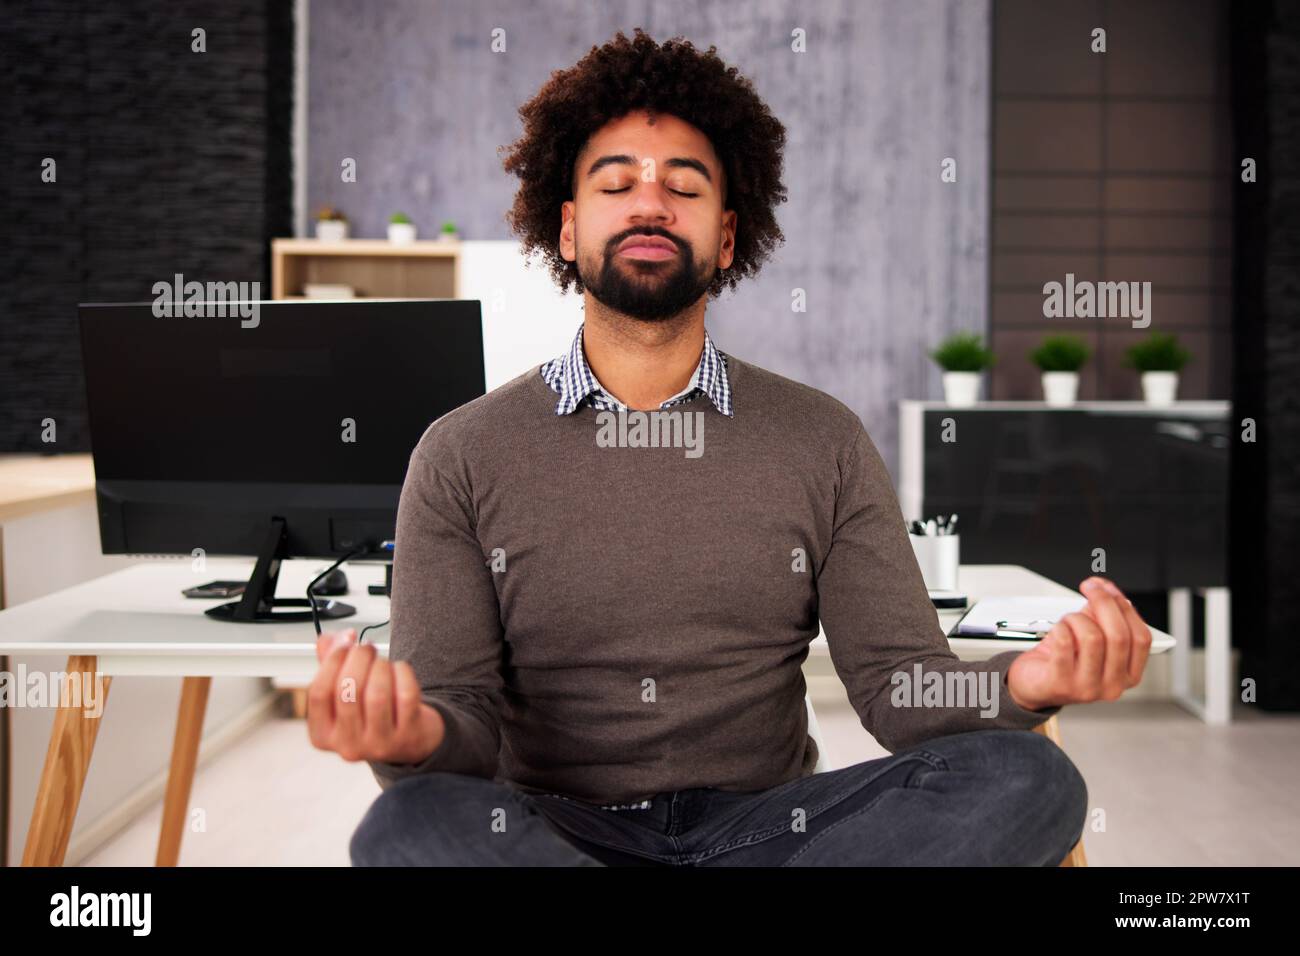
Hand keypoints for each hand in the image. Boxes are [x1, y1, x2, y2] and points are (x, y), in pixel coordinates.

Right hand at [306, 628, 444, 763]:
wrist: (409, 739)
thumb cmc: (369, 711)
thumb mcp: (342, 693)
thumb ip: (329, 663)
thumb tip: (332, 638)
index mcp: (322, 735)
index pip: (318, 693)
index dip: (332, 660)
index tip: (345, 642)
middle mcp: (347, 746)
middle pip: (347, 691)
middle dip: (359, 658)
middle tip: (367, 647)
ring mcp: (379, 744)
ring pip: (377, 694)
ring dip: (380, 666)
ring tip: (382, 662)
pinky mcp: (408, 736)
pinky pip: (405, 695)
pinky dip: (403, 673)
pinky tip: (399, 670)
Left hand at [1006, 576, 1153, 711]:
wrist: (1035, 685)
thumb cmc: (1064, 661)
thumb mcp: (1090, 636)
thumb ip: (1102, 612)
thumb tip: (1105, 587)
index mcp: (1128, 674)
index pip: (1141, 638)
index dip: (1125, 608)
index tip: (1109, 589)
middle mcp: (1113, 685)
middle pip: (1119, 635)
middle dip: (1103, 602)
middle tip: (1089, 588)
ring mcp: (1088, 688)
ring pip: (1092, 637)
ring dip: (1077, 618)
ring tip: (1068, 620)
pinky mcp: (1062, 684)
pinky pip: (1065, 642)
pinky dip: (1060, 627)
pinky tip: (1057, 630)